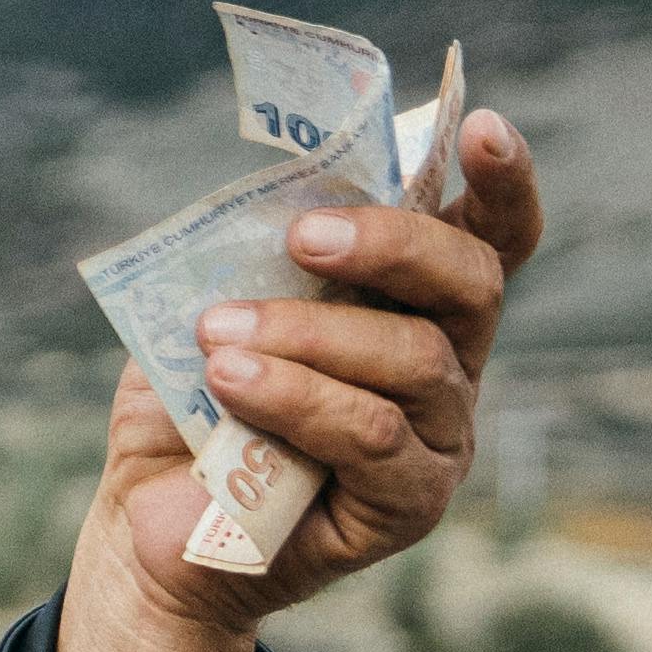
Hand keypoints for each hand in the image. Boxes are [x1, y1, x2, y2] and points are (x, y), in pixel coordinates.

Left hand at [46, 109, 544, 651]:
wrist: (149, 524)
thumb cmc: (192, 405)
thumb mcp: (216, 306)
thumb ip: (262, 255)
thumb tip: (285, 201)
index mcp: (415, 306)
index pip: (490, 237)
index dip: (502, 182)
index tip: (480, 127)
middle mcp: (448, 367)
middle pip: (471, 284)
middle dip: (391, 245)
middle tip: (299, 238)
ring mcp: (438, 440)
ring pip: (415, 363)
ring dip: (309, 336)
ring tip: (216, 337)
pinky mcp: (408, 505)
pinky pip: (371, 437)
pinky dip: (297, 400)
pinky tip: (230, 386)